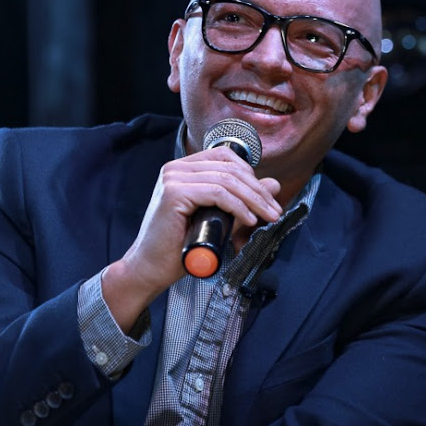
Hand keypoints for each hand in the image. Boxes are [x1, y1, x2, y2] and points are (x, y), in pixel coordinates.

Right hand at [103, 147, 281, 331]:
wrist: (150, 268)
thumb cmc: (181, 247)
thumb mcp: (219, 218)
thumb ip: (243, 200)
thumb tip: (273, 184)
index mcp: (183, 169)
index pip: (225, 157)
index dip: (251, 175)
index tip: (268, 199)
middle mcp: (175, 168)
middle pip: (229, 168)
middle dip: (258, 190)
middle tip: (275, 211)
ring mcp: (173, 178)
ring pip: (226, 180)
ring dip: (253, 199)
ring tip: (267, 217)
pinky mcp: (174, 193)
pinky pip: (217, 193)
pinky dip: (238, 207)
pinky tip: (249, 220)